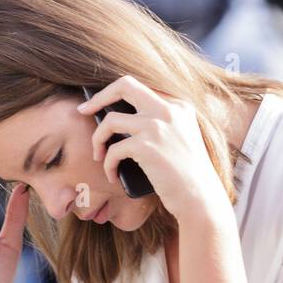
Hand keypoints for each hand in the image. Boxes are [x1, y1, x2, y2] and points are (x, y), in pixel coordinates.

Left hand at [78, 75, 229, 221]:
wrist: (200, 197)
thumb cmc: (185, 176)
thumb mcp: (179, 139)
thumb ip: (159, 124)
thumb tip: (116, 120)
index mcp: (178, 105)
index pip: (140, 87)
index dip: (115, 94)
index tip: (98, 106)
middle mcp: (168, 110)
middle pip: (125, 85)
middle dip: (99, 98)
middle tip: (83, 111)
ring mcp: (157, 126)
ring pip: (110, 120)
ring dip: (98, 139)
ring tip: (99, 155)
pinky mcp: (147, 146)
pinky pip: (113, 150)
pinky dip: (108, 164)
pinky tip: (112, 176)